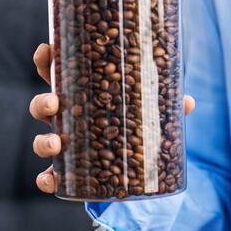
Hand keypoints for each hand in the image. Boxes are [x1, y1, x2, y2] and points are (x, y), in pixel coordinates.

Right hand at [28, 42, 195, 193]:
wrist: (134, 168)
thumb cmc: (136, 126)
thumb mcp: (152, 112)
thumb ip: (167, 107)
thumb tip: (187, 102)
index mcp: (82, 96)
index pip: (58, 74)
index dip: (47, 61)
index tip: (46, 49)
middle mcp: (68, 119)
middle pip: (44, 106)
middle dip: (43, 102)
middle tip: (54, 102)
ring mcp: (66, 146)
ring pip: (42, 140)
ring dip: (43, 141)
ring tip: (56, 142)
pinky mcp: (69, 174)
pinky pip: (50, 176)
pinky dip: (46, 179)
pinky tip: (50, 180)